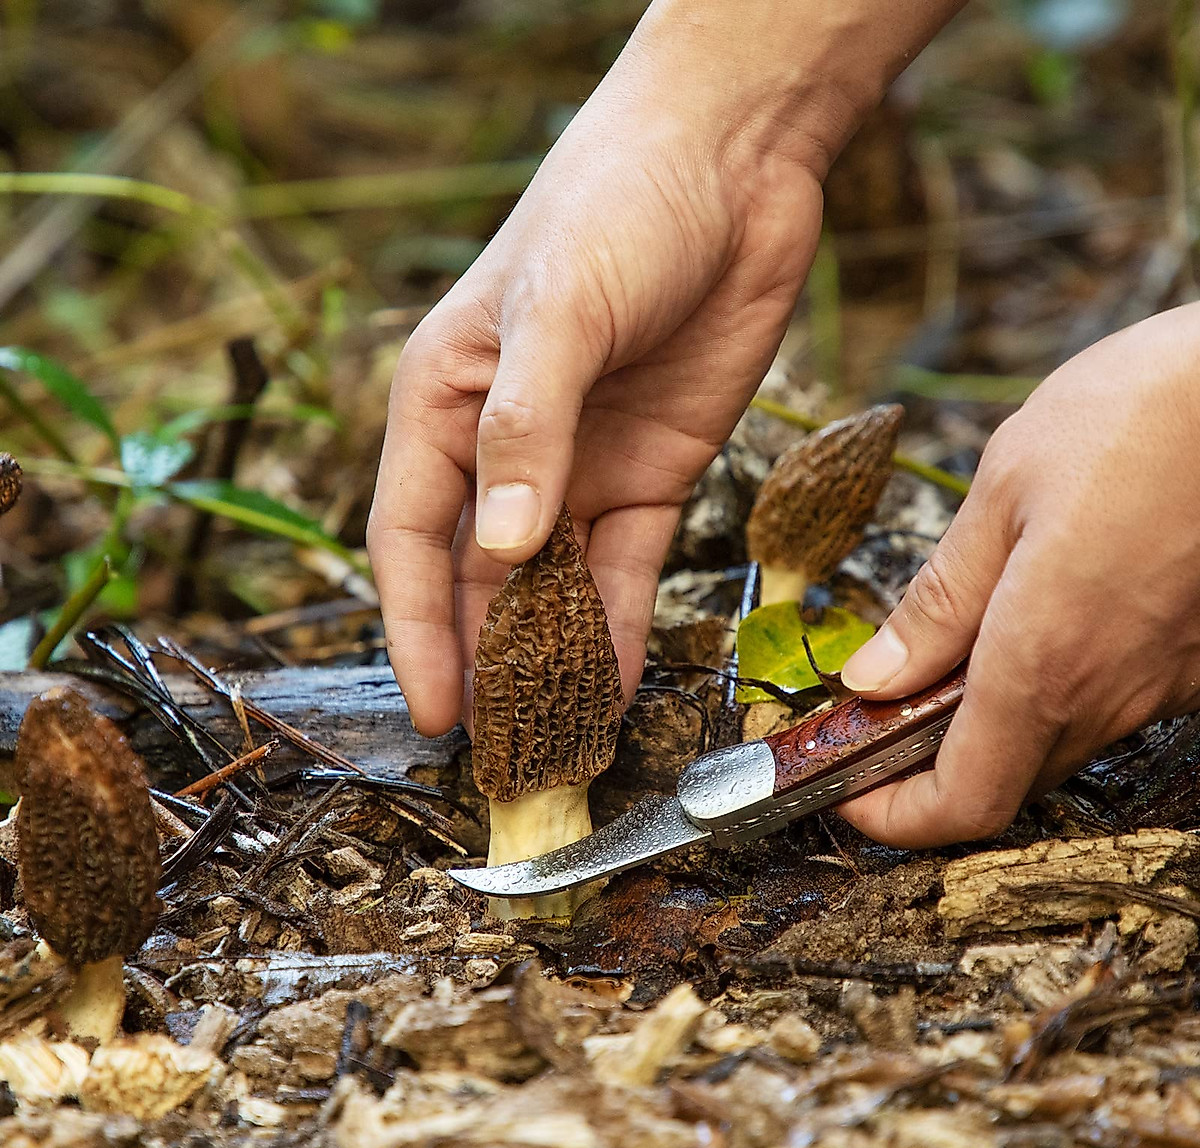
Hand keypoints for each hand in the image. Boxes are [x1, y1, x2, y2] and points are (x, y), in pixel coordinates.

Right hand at [368, 7, 836, 734]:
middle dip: (484, 665)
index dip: (417, 632)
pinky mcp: (652, 473)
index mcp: (442, 404)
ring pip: (553, 588)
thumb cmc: (617, 206)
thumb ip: (526, 430)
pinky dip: (621, 629)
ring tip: (560, 741)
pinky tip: (620, 687)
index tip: (434, 713)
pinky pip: (627, 570)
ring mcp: (578, 466)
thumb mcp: (559, 311)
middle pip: (479, 581)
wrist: (734, 162)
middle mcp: (501, 447)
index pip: (411, 540)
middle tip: (498, 755)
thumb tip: (503, 550)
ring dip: (553, 663)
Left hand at [838, 303, 1199, 846]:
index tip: (847, 792)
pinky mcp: (1198, 657)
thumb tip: (872, 679)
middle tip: (874, 716)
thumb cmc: (1139, 416)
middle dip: (928, 765)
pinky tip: (1026, 619)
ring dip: (988, 722)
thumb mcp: (1003, 493)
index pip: (965, 803)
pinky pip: (1109, 699)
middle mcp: (1114, 693)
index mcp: (1045, 659)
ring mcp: (1169, 682)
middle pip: (1006, 780)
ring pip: (1056, 739)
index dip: (897, 819)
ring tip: (940, 655)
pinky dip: (1049, 685)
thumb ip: (938, 602)